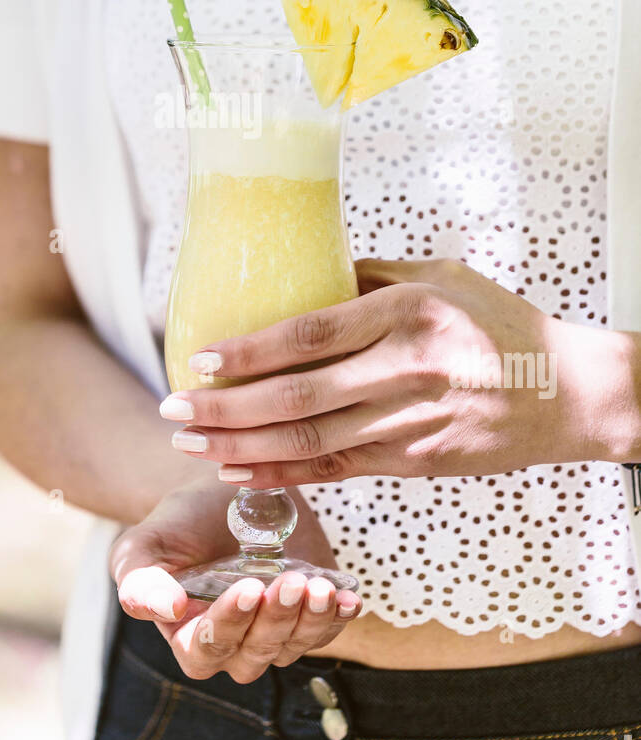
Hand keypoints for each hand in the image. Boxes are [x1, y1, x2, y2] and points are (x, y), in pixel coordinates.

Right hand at [110, 478, 359, 682]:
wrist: (218, 497)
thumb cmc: (176, 525)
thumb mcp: (143, 545)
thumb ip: (139, 580)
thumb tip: (167, 610)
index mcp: (189, 637)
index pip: (207, 649)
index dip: (228, 624)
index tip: (246, 588)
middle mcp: (235, 645)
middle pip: (255, 653)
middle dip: (275, 620)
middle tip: (287, 581)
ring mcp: (275, 633)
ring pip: (293, 646)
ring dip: (310, 621)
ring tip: (320, 587)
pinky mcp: (308, 615)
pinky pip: (325, 631)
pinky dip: (338, 617)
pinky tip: (347, 598)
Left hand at [162, 258, 640, 485]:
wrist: (567, 392)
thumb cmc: (500, 323)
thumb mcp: (441, 276)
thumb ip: (371, 274)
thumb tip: (304, 266)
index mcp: (407, 314)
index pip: (310, 335)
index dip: (249, 351)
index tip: (198, 358)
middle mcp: (405, 371)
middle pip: (297, 397)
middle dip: (225, 409)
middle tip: (172, 411)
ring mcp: (410, 423)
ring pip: (310, 442)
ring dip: (242, 446)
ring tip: (191, 443)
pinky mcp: (415, 461)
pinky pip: (336, 470)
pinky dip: (283, 472)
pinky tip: (241, 467)